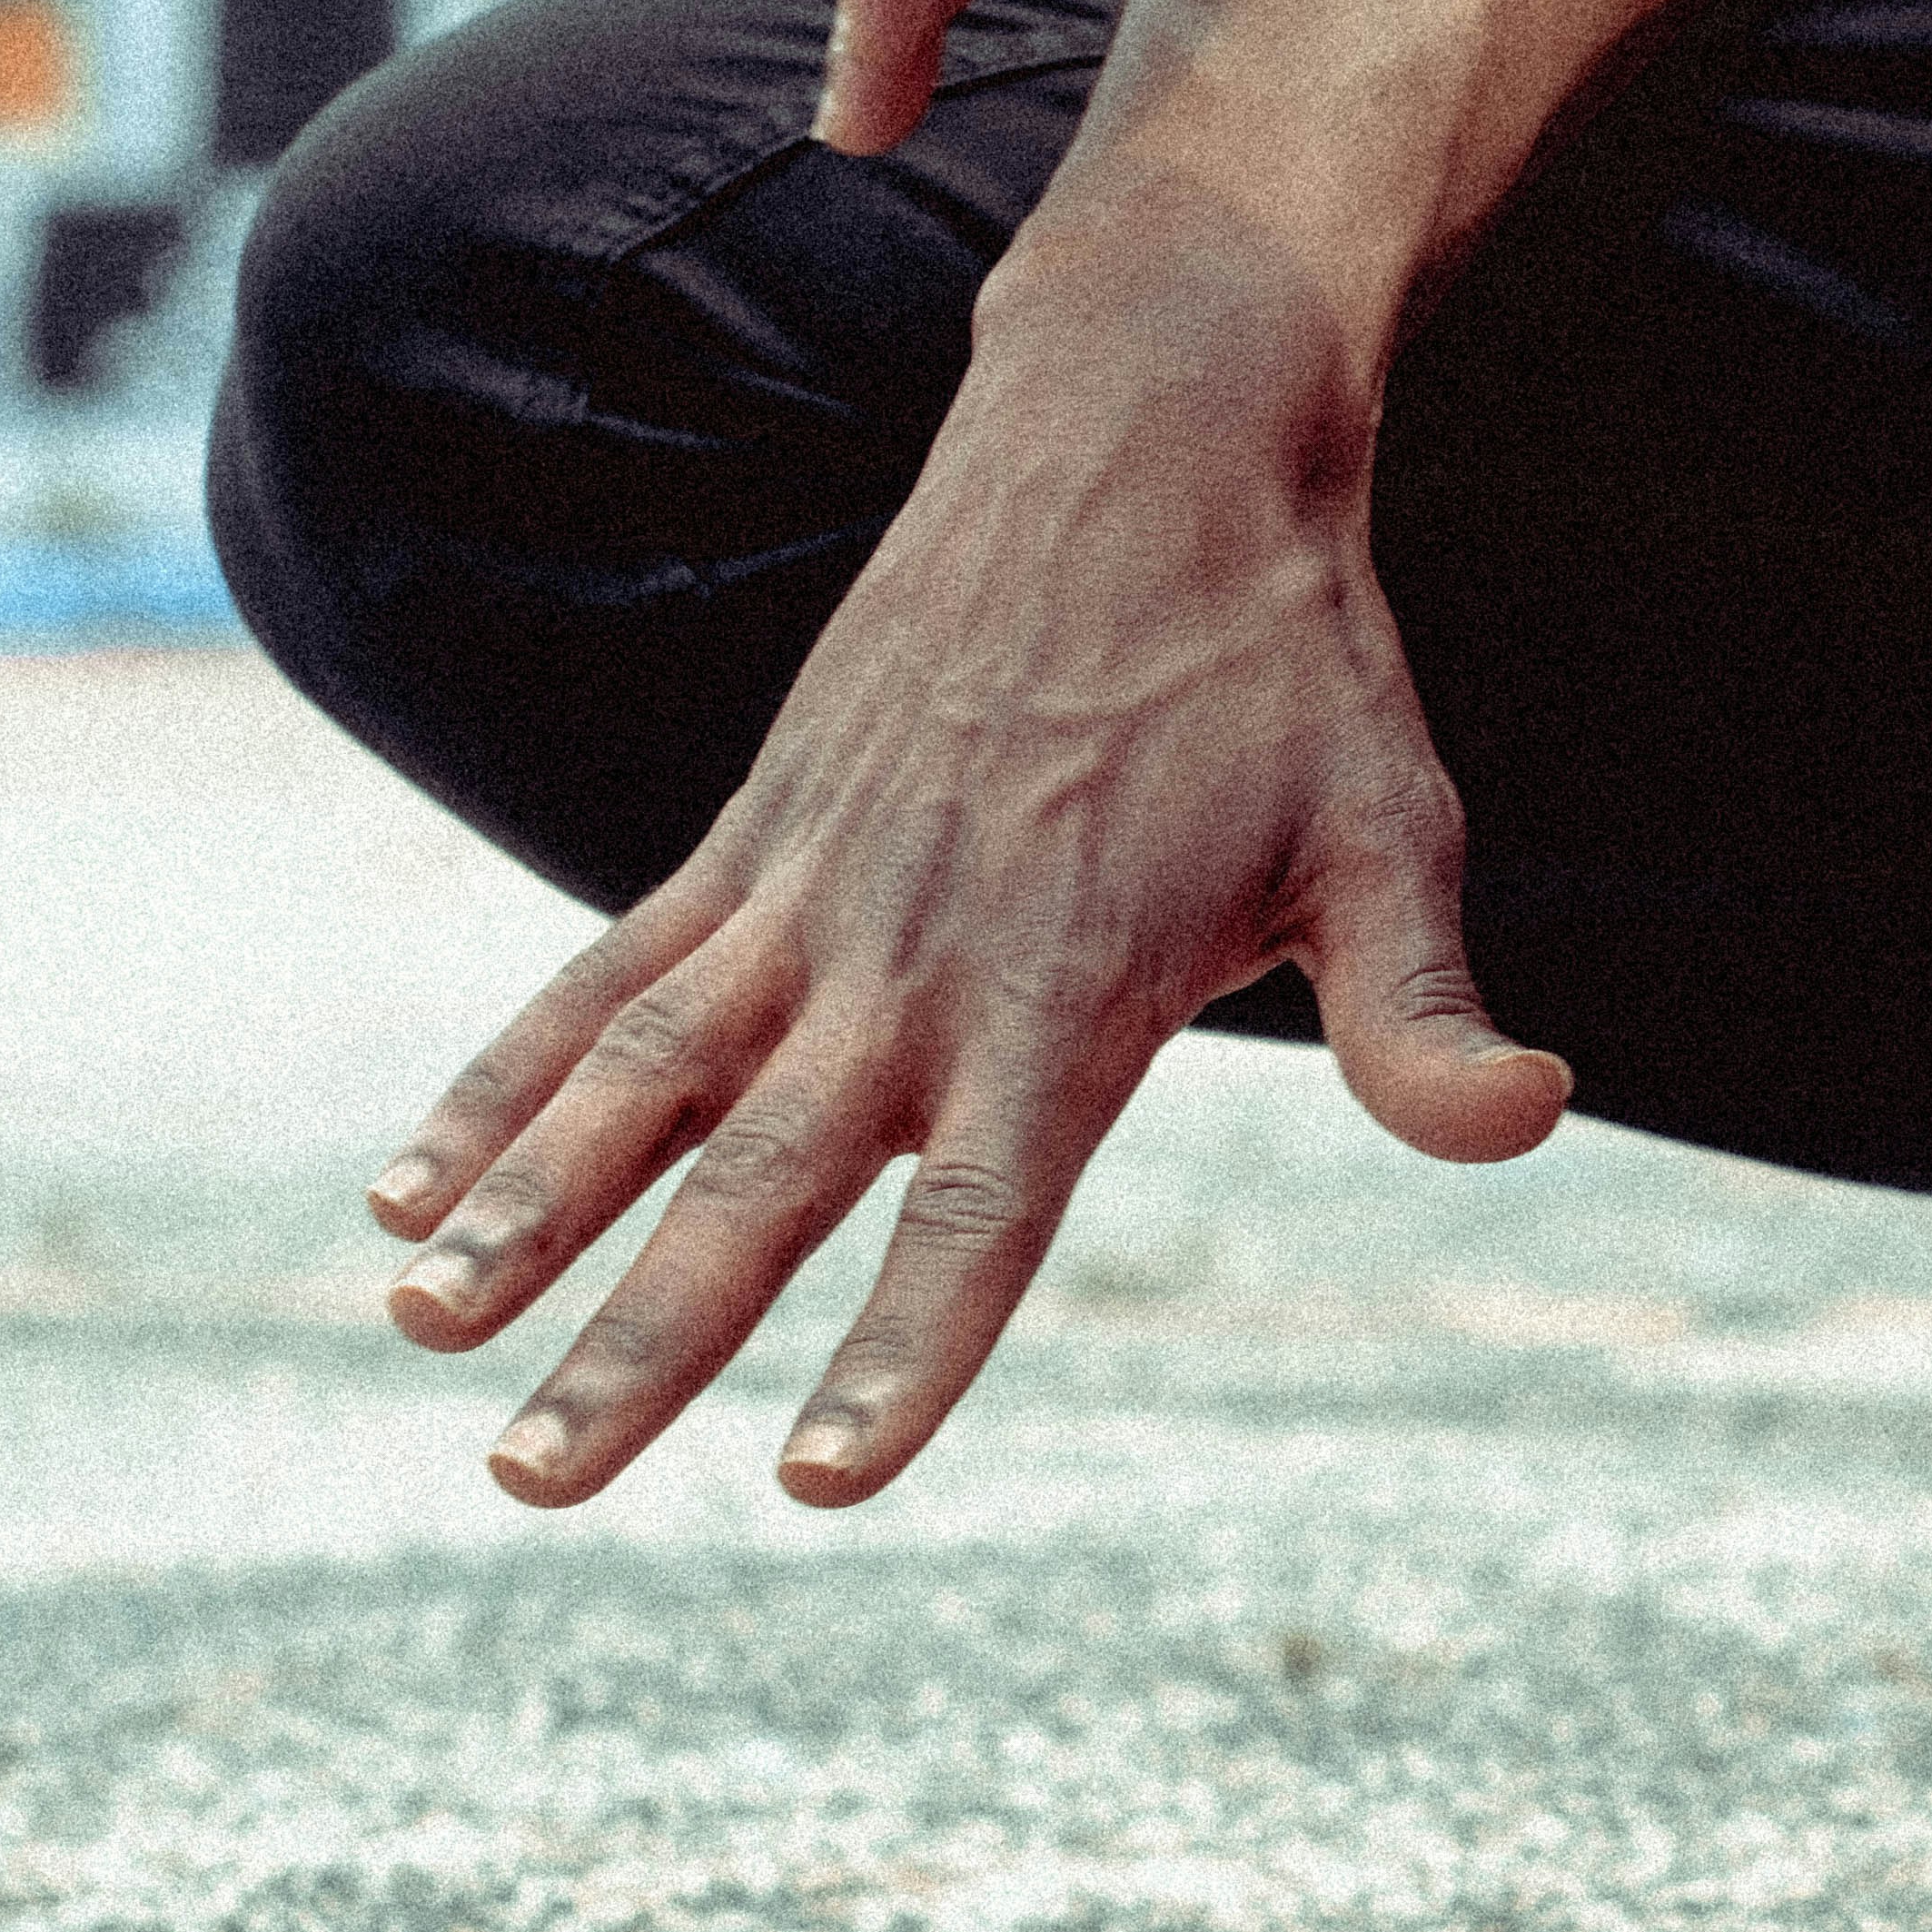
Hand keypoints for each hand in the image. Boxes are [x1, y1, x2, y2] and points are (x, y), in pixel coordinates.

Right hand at [364, 176, 1568, 1505]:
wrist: (1150, 448)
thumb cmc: (1292, 676)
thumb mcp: (1395, 844)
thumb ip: (1422, 1017)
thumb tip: (1520, 1118)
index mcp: (1069, 996)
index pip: (977, 1216)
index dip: (904, 1352)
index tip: (820, 1480)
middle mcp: (912, 962)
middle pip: (760, 1187)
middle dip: (642, 1344)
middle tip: (533, 1482)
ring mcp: (811, 896)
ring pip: (637, 1084)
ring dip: (529, 1216)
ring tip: (420, 1335)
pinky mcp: (754, 837)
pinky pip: (602, 978)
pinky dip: (503, 1084)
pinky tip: (411, 1193)